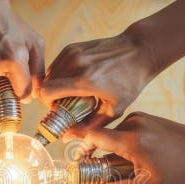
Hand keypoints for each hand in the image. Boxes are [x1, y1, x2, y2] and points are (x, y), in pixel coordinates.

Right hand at [40, 29, 155, 135]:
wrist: (139, 51)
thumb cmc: (129, 81)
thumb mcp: (114, 109)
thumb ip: (90, 125)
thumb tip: (67, 137)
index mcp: (85, 81)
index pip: (47, 92)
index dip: (48, 104)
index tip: (59, 109)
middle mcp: (76, 64)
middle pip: (45, 84)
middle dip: (51, 97)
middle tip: (65, 103)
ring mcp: (73, 53)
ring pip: (49, 74)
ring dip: (54, 85)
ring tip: (70, 92)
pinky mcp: (74, 47)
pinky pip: (56, 64)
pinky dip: (59, 74)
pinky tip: (73, 80)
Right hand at [81, 111, 184, 183]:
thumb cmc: (179, 171)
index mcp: (130, 140)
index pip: (92, 137)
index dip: (79, 148)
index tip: (76, 161)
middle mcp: (132, 123)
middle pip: (102, 138)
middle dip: (98, 155)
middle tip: (102, 173)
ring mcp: (139, 117)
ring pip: (113, 135)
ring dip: (113, 151)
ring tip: (126, 168)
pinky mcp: (144, 117)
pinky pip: (124, 131)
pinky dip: (124, 145)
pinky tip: (137, 159)